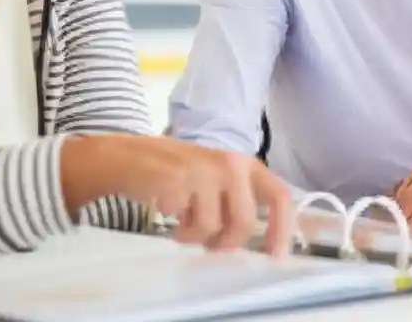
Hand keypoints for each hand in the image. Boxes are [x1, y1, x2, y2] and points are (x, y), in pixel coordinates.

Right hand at [61, 135, 291, 255]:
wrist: (130, 156)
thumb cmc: (176, 172)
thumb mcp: (216, 178)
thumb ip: (238, 200)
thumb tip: (258, 240)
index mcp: (244, 163)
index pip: (278, 195)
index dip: (281, 227)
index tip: (276, 254)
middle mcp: (229, 163)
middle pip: (243, 222)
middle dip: (226, 242)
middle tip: (209, 244)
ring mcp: (203, 172)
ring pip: (213, 229)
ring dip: (196, 236)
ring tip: (183, 225)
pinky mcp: (178, 183)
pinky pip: (186, 226)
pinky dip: (178, 230)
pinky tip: (169, 214)